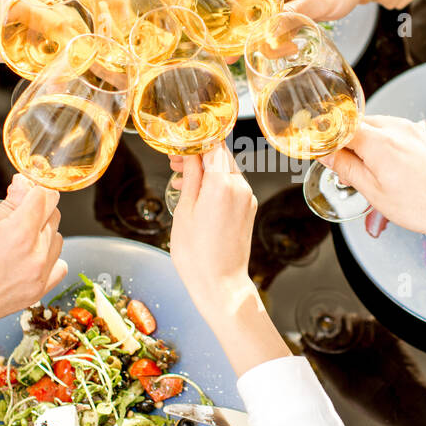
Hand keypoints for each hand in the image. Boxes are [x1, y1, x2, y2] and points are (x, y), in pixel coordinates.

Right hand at [0, 176, 65, 357]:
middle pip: (53, 216)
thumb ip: (7, 204)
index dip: (31, 188)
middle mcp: (35, 255)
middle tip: (14, 211)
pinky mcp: (37, 292)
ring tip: (15, 238)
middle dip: (36, 208)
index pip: (44, 196)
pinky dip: (48, 258)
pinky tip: (30, 256)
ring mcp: (39, 276)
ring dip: (42, 232)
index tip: (22, 189)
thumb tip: (22, 188)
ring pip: (56, 239)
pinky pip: (58, 266)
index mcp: (19, 233)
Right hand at [168, 146, 258, 318]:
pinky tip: (200, 196)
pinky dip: (217, 185)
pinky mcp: (249, 210)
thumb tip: (190, 153)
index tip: (178, 146)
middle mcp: (241, 187)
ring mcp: (248, 199)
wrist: (220, 285)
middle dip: (199, 156)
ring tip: (183, 182)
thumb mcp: (185, 210)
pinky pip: (233, 187)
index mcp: (223, 184)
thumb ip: (190, 177)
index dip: (194, 141)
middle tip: (175, 164)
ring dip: (207, 171)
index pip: (212, 145)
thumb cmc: (197, 255)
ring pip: (227, 171)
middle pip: (221, 156)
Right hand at [324, 115, 425, 239]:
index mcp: (379, 143)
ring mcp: (417, 129)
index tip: (323, 147)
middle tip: (350, 166)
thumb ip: (347, 168)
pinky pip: (402, 132)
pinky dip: (393, 143)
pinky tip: (399, 167)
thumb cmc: (421, 206)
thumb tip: (326, 154)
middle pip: (362, 124)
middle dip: (351, 141)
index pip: (343, 127)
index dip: (329, 136)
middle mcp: (398, 129)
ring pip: (383, 126)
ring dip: (373, 141)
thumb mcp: (374, 193)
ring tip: (378, 170)